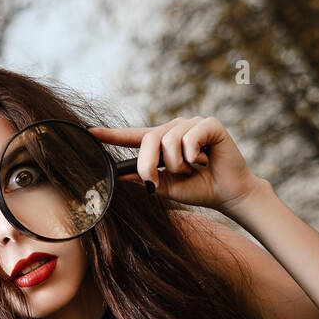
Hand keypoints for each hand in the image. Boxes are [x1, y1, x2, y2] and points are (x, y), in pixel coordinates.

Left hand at [88, 115, 260, 210]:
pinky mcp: (210, 124)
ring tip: (193, 169)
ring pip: (170, 140)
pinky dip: (193, 155)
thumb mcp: (166, 187)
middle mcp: (175, 128)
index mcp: (163, 142)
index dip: (112, 135)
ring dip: (178, 164)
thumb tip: (120, 176)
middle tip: (156, 182)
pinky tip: (204, 161)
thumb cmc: (199, 189)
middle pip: (150, 139)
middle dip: (149, 165)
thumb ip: (145, 179)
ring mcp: (192, 124)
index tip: (90, 133)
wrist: (228, 194)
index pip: (134, 135)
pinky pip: (190, 137)